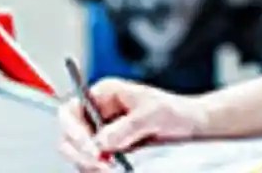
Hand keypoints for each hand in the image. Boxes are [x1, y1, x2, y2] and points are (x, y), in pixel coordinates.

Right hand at [57, 77, 210, 170]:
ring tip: (114, 169)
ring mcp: (102, 137)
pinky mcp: (110, 156)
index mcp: (102, 96)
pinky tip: (116, 171)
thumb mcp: (154, 112)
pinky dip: (99, 171)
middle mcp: (97, 116)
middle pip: (69, 137)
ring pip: (80, 156)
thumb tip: (102, 141)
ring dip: (91, 165)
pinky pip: (94, 167)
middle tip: (101, 164)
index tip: (90, 146)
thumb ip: (127, 126)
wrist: (192, 128)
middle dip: (81, 153)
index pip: (70, 111)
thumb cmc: (175, 110)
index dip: (72, 129)